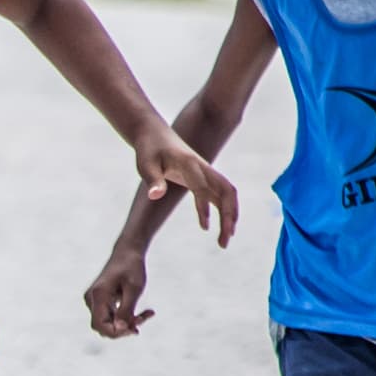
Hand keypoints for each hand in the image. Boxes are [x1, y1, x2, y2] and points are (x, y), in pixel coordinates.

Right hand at [84, 244, 154, 338]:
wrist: (127, 251)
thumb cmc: (132, 266)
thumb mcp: (134, 289)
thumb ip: (127, 310)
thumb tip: (121, 330)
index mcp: (98, 296)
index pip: (101, 326)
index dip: (118, 333)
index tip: (137, 329)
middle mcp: (91, 299)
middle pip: (103, 327)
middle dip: (124, 328)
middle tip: (144, 318)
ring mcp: (94, 300)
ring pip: (109, 323)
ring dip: (127, 323)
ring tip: (147, 314)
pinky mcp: (100, 301)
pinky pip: (111, 316)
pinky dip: (126, 317)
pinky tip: (143, 312)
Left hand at [136, 123, 238, 247]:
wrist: (153, 133)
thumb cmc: (148, 149)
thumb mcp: (146, 164)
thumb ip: (153, 180)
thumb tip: (155, 196)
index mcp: (190, 164)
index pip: (204, 186)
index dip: (207, 206)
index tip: (206, 227)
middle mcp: (202, 168)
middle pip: (226, 191)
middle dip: (229, 215)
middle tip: (225, 241)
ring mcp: (204, 173)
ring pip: (225, 194)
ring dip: (228, 216)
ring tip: (223, 240)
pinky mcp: (200, 177)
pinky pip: (214, 195)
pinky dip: (214, 210)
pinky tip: (205, 227)